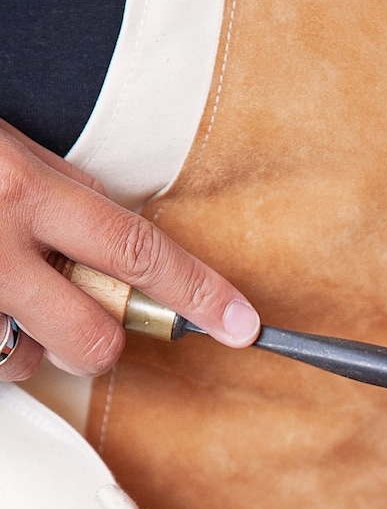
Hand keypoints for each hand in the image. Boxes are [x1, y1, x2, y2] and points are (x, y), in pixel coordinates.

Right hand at [0, 120, 259, 383]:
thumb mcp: (7, 150)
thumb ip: (67, 193)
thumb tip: (122, 238)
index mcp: (26, 190)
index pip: (137, 250)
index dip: (197, 291)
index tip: (241, 322)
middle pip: (95, 334)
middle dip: (104, 339)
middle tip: (86, 315)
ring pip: (32, 358)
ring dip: (33, 341)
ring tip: (6, 295)